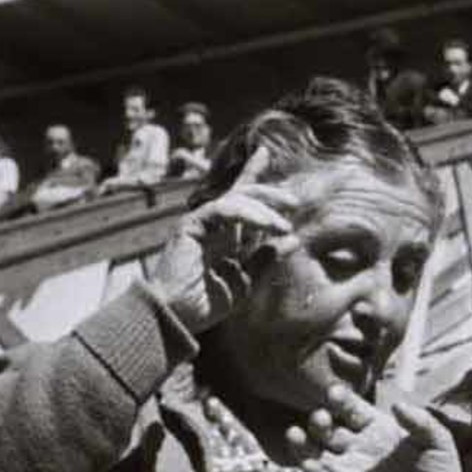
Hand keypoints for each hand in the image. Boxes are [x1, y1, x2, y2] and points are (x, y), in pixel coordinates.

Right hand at [143, 145, 296, 333]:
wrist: (177, 317)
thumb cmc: (204, 304)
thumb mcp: (245, 283)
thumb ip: (264, 261)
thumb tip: (291, 239)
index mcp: (225, 237)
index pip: (243, 202)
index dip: (253, 176)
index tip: (266, 154)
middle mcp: (213, 226)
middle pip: (242, 194)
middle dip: (268, 192)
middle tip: (293, 201)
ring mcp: (200, 224)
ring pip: (236, 200)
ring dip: (264, 209)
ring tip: (284, 224)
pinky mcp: (191, 226)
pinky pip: (222, 209)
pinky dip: (247, 213)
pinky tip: (265, 224)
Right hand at [286, 384, 471, 471]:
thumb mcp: (438, 442)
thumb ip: (421, 422)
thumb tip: (398, 405)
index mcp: (376, 429)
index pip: (350, 409)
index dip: (340, 399)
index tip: (335, 393)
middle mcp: (358, 449)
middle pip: (328, 431)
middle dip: (320, 422)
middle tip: (321, 417)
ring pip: (316, 456)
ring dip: (302, 446)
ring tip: (294, 434)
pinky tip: (308, 464)